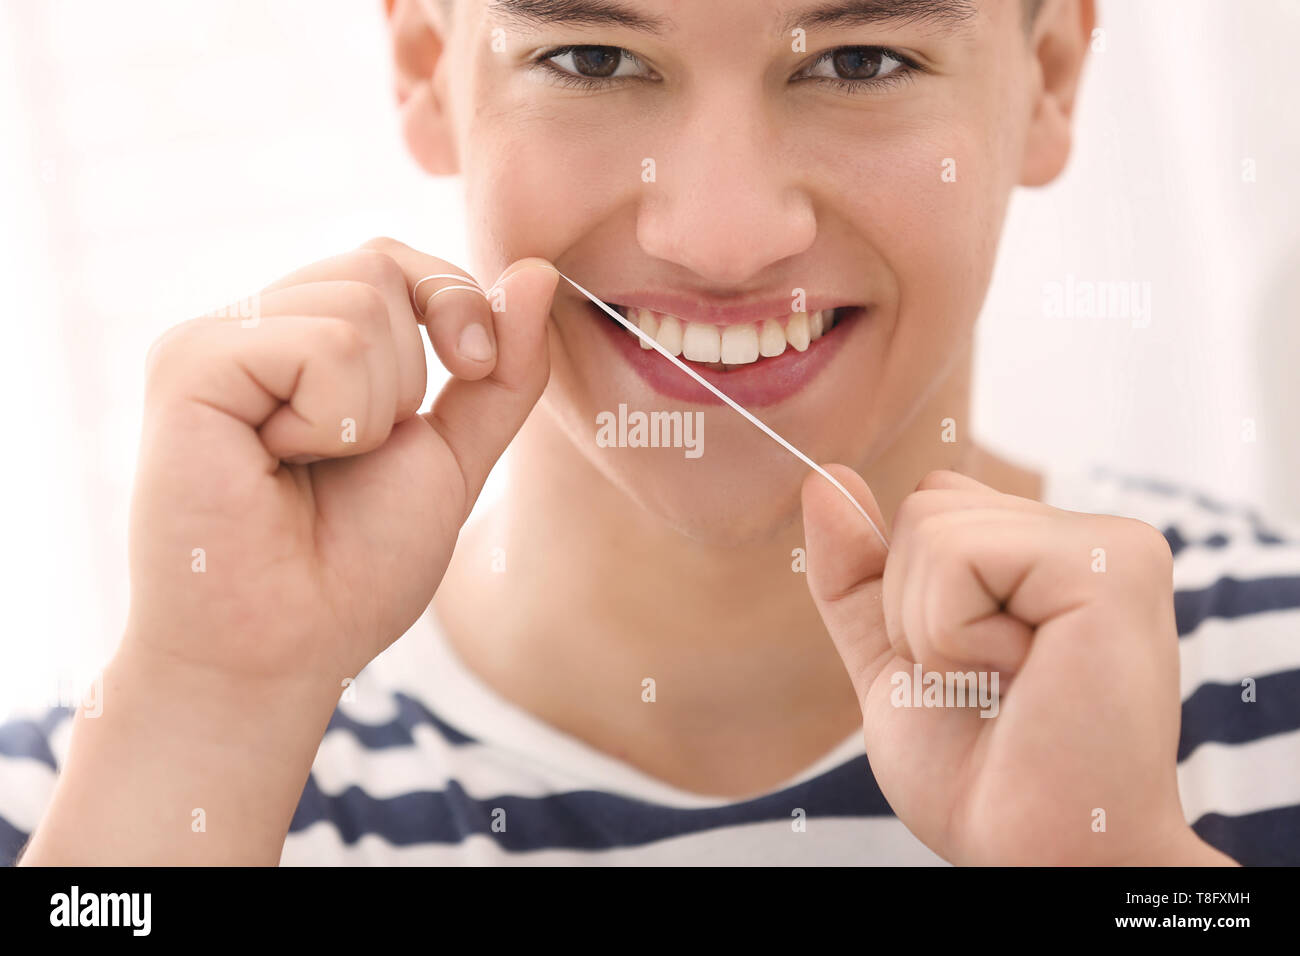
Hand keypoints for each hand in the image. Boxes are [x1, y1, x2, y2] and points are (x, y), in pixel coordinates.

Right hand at [127, 238, 557, 689]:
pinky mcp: (188, 363)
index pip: (393, 259)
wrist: (285, 649)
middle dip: (409, 378)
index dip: (451, 302)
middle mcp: (253, 327)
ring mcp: (214, 339)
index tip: (473, 369)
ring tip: (307, 465)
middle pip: (380, 267)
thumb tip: (536, 269)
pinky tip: (277, 464)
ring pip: (359, 303)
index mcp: (304, 338)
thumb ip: (501, 371)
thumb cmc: (355, 566)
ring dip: (372, 410)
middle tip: (349, 456)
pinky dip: (334, 419)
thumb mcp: (454, 455)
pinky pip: (320, 343)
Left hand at [801, 467, 1232, 864]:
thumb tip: (824, 478)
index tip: (969, 670)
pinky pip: (957, 554)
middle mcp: (1093, 537)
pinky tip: (1025, 680)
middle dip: (916, 610)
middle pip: (926, 503)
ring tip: (1010, 687)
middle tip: (991, 687)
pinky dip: (953, 635)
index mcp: (1052, 557)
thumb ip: (857, 571)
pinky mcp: (1111, 564)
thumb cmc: (977, 774)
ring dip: (934, 630)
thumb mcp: (893, 657)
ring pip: (932, 522)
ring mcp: (1111, 544)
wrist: (1032, 854)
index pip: (933, 502)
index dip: (913, 592)